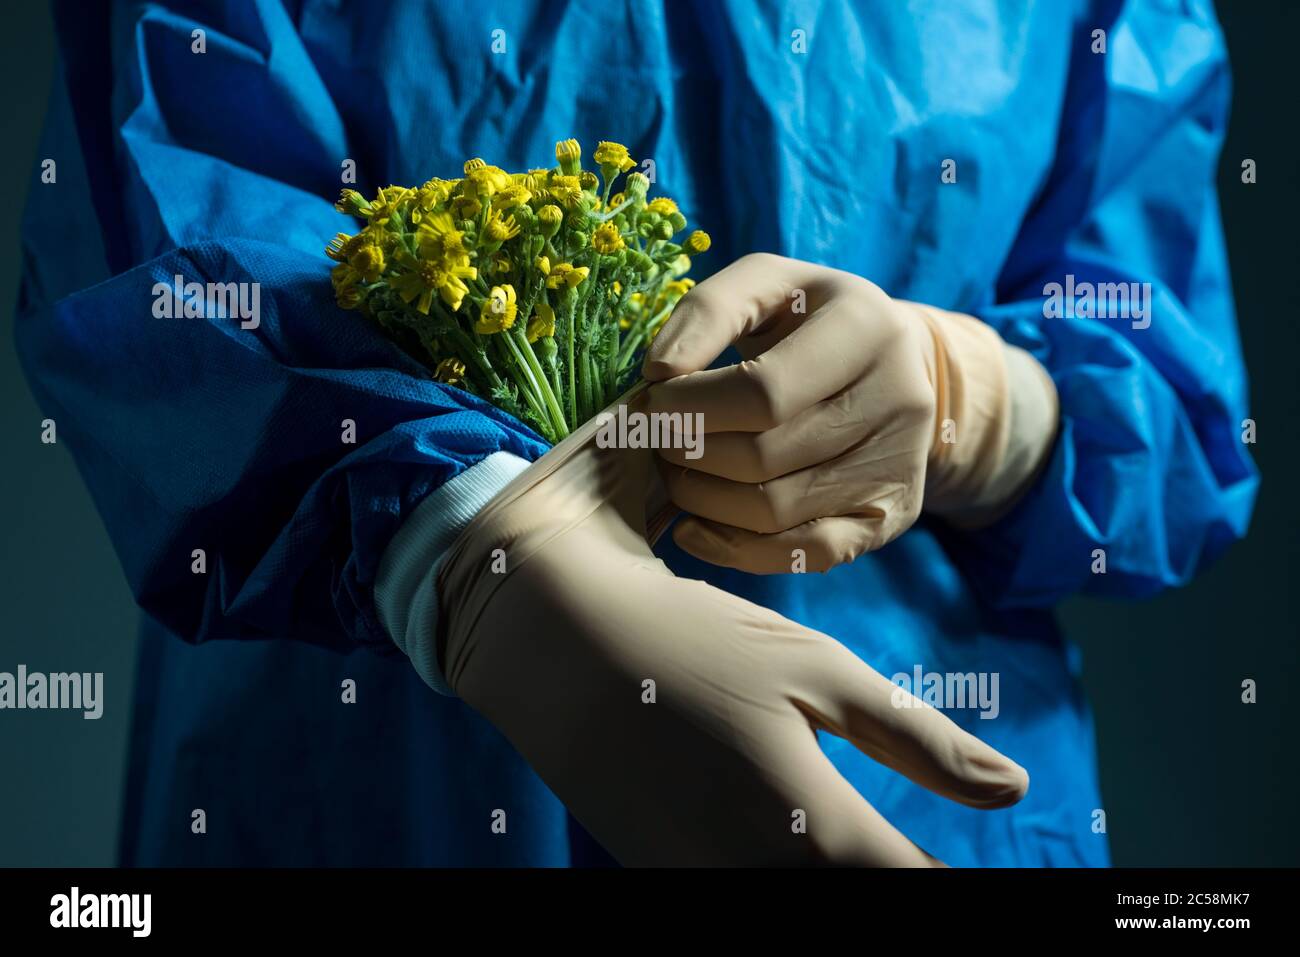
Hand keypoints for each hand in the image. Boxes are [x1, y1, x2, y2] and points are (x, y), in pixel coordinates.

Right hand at [437, 393, 1027, 865]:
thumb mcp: (812, 671)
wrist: (545, 641)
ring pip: (802, 901)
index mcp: (815, 834)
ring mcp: (702, 887)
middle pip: (862, 904)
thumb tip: (1013, 787)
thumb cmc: (691, 640)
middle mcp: (759, 880)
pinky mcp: (662, 877)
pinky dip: (783, 870)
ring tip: (873, 843)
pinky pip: (743, 889)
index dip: (969, 891)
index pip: (921, 893)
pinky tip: (787, 837)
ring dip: (844, 875)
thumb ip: (917, 740)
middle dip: (903, 879)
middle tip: (925, 847)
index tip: (1016, 875)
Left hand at [642, 253, 1057, 573]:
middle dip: (688, 455)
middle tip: (658, 441)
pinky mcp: (892, 515)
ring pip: (776, 511)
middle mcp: (899, 398)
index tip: (653, 402)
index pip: (762, 392)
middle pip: (764, 456)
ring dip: (703, 500)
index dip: (690, 407)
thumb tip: (660, 373)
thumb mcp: (767, 284)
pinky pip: (807, 554)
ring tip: (675, 473)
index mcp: (867, 328)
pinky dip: (737, 551)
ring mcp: (898, 464)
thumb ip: (709, 311)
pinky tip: (697, 527)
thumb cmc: (809, 320)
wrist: (897, 361)